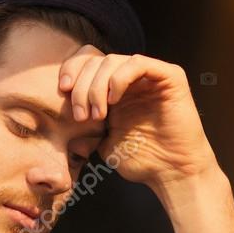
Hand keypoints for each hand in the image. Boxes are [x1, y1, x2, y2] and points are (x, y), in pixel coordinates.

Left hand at [58, 46, 219, 189]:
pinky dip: (119, 78)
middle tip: (81, 116)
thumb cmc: (142, 160)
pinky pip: (138, 63)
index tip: (61, 92)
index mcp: (114, 89)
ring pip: (113, 60)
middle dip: (82, 87)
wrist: (172, 171)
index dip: (72, 71)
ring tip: (98, 116)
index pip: (87, 63)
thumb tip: (62, 119)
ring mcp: (150, 76)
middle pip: (96, 61)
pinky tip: (114, 101)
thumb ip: (86, 125)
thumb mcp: (102, 142)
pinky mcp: (169, 77)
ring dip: (97, 87)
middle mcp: (131, 79)